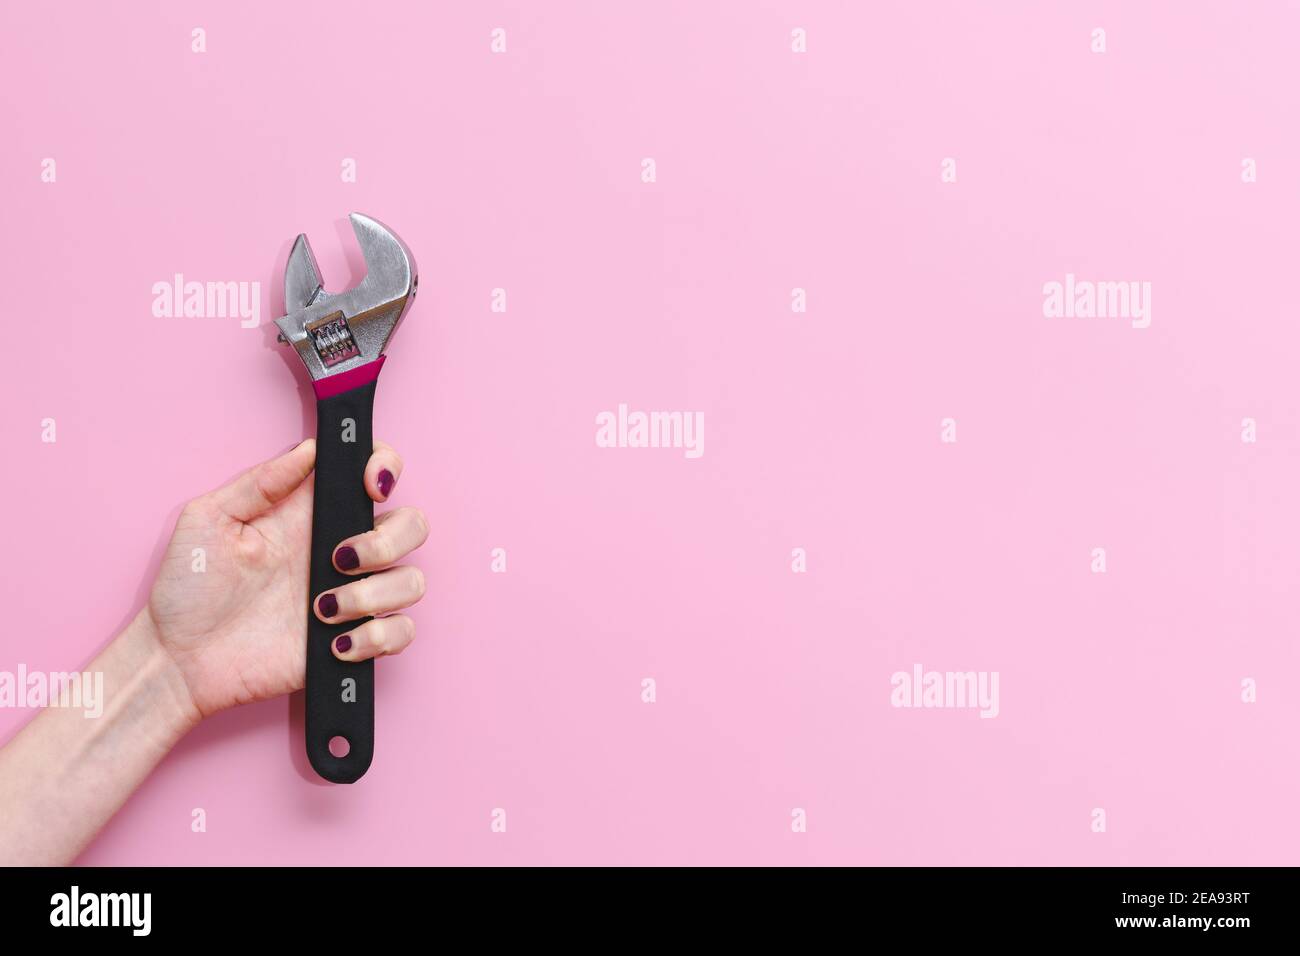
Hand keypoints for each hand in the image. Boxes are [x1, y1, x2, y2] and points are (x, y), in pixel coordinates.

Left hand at [146, 439, 428, 719]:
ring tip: (323, 610)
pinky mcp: (353, 641)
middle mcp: (341, 551)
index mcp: (313, 514)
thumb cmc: (187, 589)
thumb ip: (260, 481)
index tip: (371, 486)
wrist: (179, 660)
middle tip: (341, 559)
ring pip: (412, 581)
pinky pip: (400, 633)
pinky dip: (376, 637)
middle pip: (412, 526)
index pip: (375, 475)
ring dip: (374, 594)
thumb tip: (309, 450)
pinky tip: (336, 643)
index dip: (387, 469)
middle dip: (389, 540)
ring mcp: (351, 597)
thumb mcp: (210, 519)